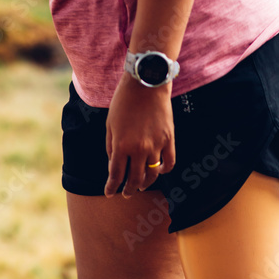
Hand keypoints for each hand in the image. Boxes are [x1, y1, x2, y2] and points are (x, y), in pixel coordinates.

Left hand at [104, 72, 175, 197]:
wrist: (146, 84)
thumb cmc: (124, 101)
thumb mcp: (110, 124)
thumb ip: (111, 146)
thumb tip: (114, 164)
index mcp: (121, 145)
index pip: (116, 174)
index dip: (111, 187)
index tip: (109, 193)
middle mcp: (139, 149)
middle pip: (134, 179)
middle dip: (128, 189)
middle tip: (126, 193)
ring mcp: (156, 146)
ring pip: (152, 174)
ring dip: (145, 183)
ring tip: (141, 186)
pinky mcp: (169, 140)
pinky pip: (169, 162)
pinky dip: (165, 170)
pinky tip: (159, 171)